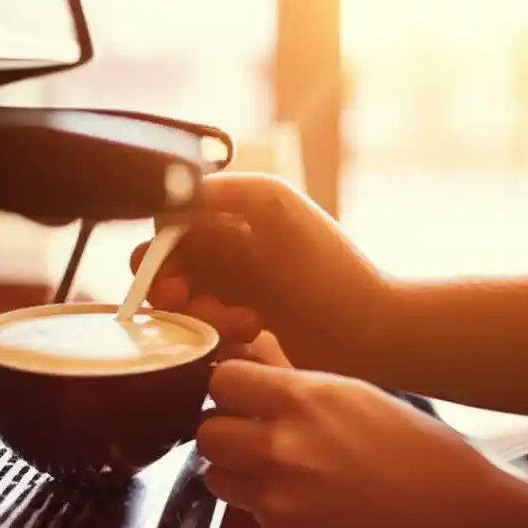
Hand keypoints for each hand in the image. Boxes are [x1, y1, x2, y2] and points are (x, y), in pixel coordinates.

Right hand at [132, 173, 390, 368]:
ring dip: (199, 314)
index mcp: (229, 220)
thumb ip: (215, 190)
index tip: (165, 271)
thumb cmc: (326, 265)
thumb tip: (162, 197)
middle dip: (167, 290)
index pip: (165, 232)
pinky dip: (218, 334)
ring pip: (181, 310)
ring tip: (241, 321)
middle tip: (182, 301)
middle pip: (164, 274)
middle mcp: (226, 256)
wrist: (371, 330)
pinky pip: (202, 337)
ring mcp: (232, 297)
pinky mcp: (241, 335)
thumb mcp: (271, 204)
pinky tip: (253, 332)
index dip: (156, 252)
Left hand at [199, 360, 513, 527]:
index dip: (230, 387)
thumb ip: (295, 376)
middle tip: (250, 436)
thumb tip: (258, 344)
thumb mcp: (357, 397)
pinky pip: (252, 515)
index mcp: (305, 400)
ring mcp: (283, 499)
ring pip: (218, 477)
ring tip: (274, 471)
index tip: (244, 395)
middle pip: (207, 433)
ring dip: (237, 472)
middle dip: (224, 433)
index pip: (222, 380)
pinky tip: (304, 503)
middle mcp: (285, 447)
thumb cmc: (421, 452)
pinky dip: (267, 509)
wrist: (463, 519)